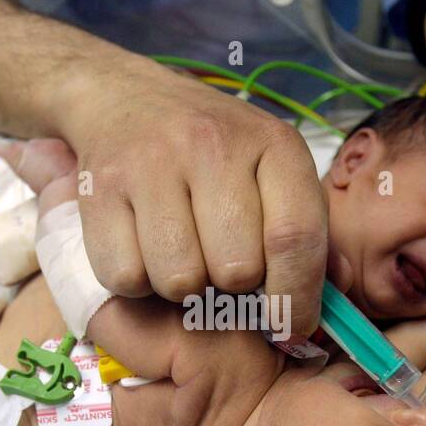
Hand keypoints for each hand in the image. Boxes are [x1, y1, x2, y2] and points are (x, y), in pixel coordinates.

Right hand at [52, 54, 328, 335]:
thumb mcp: (272, 171)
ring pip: (180, 282)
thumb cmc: (213, 153)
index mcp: (272, 143)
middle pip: (237, 271)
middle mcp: (212, 145)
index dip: (298, 299)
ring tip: (182, 253)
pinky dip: (136, 280)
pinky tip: (143, 248)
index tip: (293, 328)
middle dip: (235, 289)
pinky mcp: (99, 189)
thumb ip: (306, 235)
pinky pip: (125, 278)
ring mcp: (151, 164)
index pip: (295, 238)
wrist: (122, 97)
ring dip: (183, 287)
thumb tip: (326, 309)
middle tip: (222, 266)